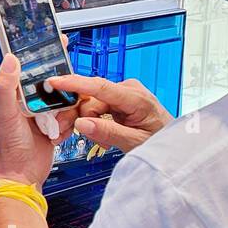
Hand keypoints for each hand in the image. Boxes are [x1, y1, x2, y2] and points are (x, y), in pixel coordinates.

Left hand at [0, 54, 75, 189]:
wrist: (20, 177)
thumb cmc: (7, 148)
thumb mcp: (6, 114)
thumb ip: (6, 87)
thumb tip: (10, 59)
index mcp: (15, 95)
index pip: (30, 68)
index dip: (43, 54)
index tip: (59, 42)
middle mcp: (29, 103)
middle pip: (53, 83)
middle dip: (63, 88)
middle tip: (67, 93)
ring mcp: (43, 115)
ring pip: (65, 101)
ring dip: (66, 112)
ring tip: (54, 126)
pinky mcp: (54, 128)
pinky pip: (70, 118)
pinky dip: (68, 126)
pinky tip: (57, 136)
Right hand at [46, 75, 172, 152]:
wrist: (174, 144)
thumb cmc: (161, 142)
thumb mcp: (135, 143)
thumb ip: (108, 133)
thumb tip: (81, 123)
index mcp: (137, 98)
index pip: (100, 87)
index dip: (75, 84)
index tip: (54, 82)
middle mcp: (128, 90)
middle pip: (90, 97)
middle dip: (77, 114)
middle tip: (63, 132)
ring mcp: (123, 94)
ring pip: (91, 103)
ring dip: (86, 121)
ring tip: (95, 141)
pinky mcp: (119, 100)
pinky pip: (97, 107)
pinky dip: (93, 121)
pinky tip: (100, 134)